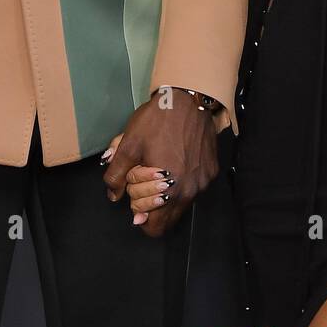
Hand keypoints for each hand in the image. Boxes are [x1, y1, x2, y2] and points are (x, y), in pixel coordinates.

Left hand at [101, 87, 217, 237]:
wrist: (189, 99)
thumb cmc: (156, 121)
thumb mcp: (128, 145)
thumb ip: (116, 176)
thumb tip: (114, 197)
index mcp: (170, 188)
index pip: (154, 227)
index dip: (140, 212)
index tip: (135, 191)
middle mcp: (191, 191)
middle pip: (167, 218)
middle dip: (151, 203)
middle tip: (144, 175)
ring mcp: (204, 181)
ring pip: (180, 203)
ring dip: (165, 193)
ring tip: (158, 165)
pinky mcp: (211, 171)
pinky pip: (193, 187)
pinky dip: (180, 180)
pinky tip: (174, 157)